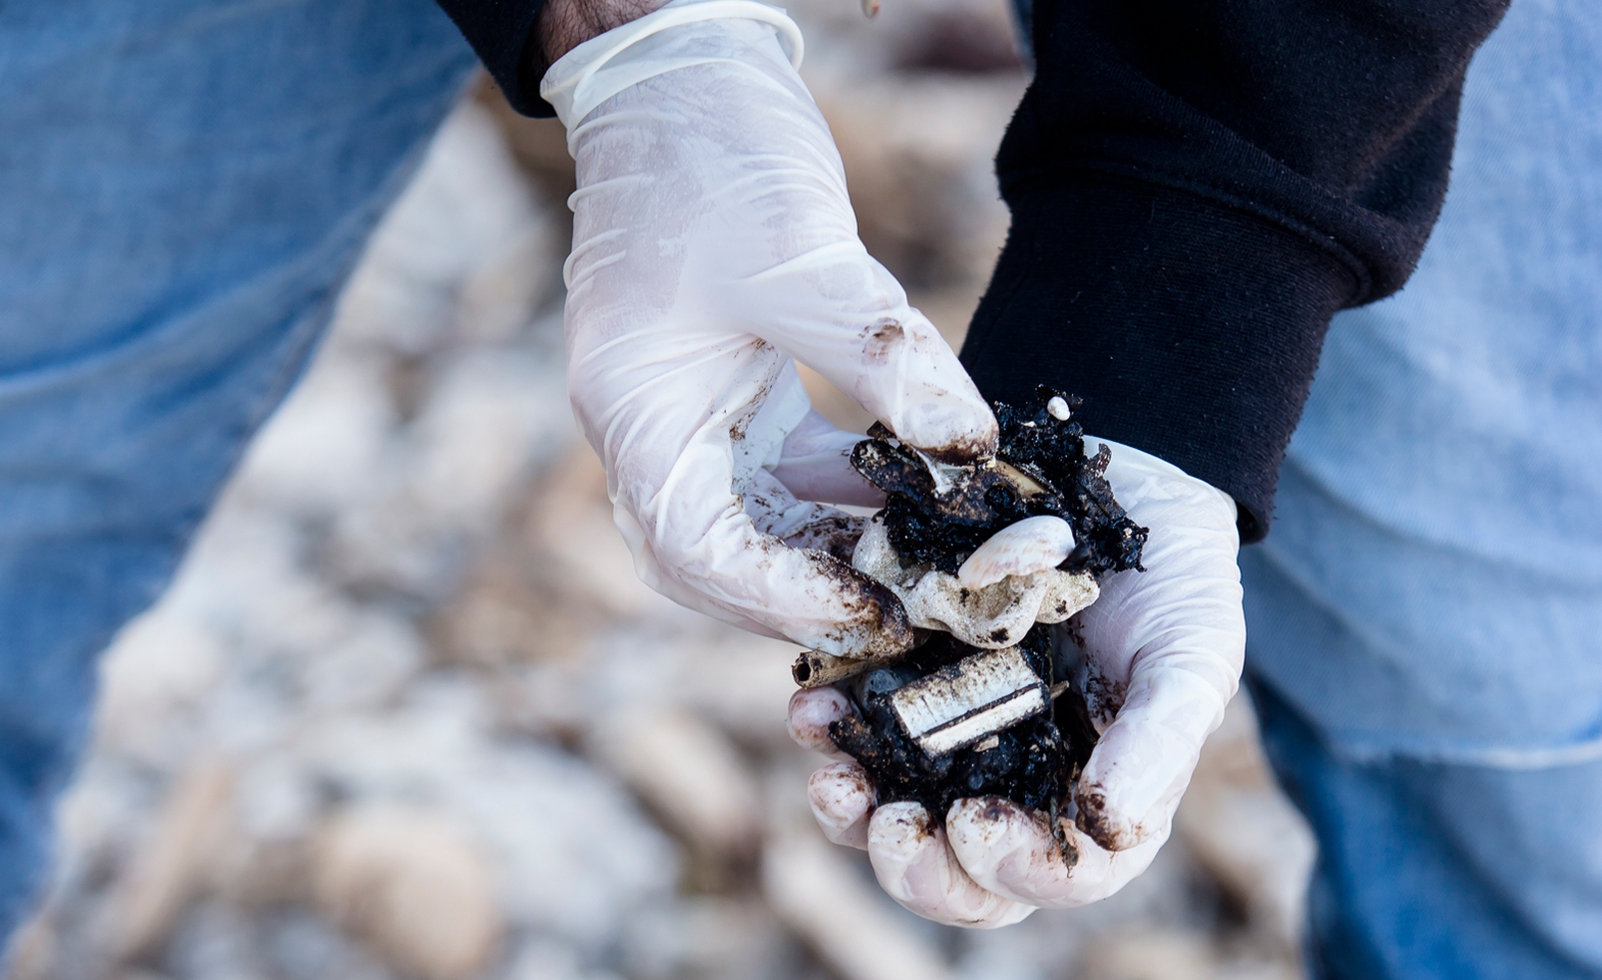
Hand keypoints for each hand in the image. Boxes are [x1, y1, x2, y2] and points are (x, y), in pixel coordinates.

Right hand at [540, 0, 997, 657]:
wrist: (684, 75)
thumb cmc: (713, 152)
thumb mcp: (802, 256)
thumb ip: (881, 357)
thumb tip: (969, 449)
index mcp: (632, 405)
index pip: (692, 546)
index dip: (780, 594)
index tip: (872, 606)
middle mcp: (649, 426)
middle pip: (714, 561)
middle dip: (803, 597)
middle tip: (904, 614)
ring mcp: (688, 413)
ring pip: (754, 526)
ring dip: (831, 555)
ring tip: (921, 572)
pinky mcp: (735, 394)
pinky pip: (786, 477)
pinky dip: (843, 501)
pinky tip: (912, 504)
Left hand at [789, 439, 1244, 925]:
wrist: (1125, 484)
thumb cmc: (1175, 580)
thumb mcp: (1191, 655)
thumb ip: (1158, 742)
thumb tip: (1111, 825)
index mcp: (1090, 802)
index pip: (1052, 876)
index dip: (1011, 869)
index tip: (976, 826)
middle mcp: (1016, 785)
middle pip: (957, 873)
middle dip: (914, 867)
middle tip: (890, 825)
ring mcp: (953, 737)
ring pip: (889, 814)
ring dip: (852, 810)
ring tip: (833, 773)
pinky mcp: (903, 681)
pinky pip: (855, 727)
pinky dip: (831, 727)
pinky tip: (816, 705)